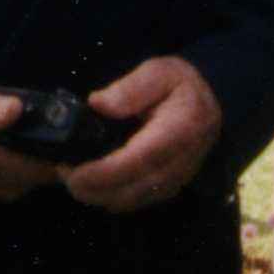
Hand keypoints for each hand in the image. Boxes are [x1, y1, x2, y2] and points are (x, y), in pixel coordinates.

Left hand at [61, 56, 222, 213]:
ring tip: (72, 176)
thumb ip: (131, 87)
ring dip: (98, 195)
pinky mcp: (168, 189)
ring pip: (132, 200)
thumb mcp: (159, 72)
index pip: (141, 159)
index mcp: (180, 129)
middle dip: (93, 188)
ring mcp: (176, 180)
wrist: (210, 104)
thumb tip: (98, 104)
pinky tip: (91, 183)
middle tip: (63, 172)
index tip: (75, 173)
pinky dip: (110, 197)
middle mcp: (181, 162)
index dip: (105, 172)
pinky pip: (136, 202)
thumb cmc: (180, 86)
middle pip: (134, 189)